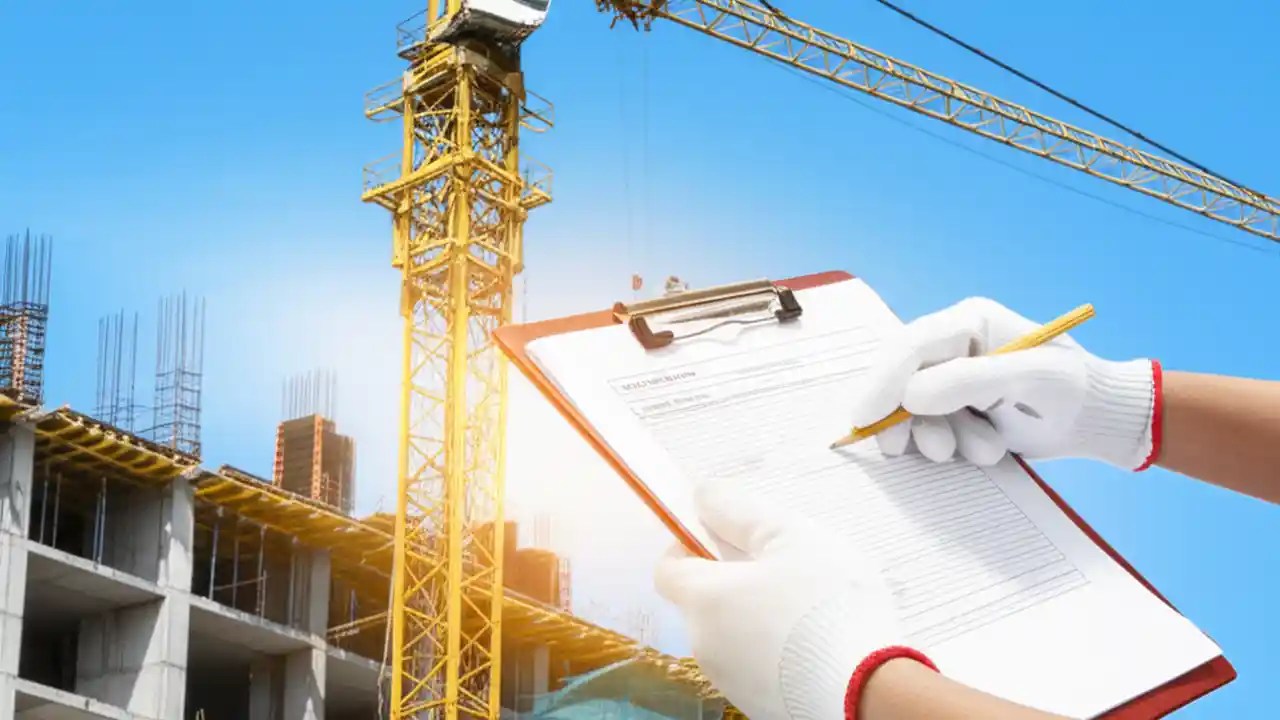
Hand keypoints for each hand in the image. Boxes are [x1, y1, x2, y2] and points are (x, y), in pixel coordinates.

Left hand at [655, 481, 903, 719]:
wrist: (869, 693)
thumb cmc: (830, 609)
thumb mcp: (789, 537)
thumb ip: (739, 512)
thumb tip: (704, 496)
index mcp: (703, 601)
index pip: (668, 568)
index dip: (692, 545)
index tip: (727, 536)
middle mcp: (705, 646)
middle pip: (705, 600)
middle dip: (738, 580)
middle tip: (786, 569)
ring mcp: (731, 680)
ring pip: (733, 633)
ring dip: (759, 615)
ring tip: (811, 608)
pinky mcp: (760, 704)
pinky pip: (757, 664)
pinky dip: (777, 649)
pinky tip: (817, 643)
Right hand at [849, 297, 1156, 468]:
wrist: (1099, 422)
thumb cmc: (1074, 391)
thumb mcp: (1028, 379)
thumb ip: (968, 382)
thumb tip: (909, 397)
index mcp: (968, 321)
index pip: (909, 347)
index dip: (882, 382)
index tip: (866, 418)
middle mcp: (953, 345)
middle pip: (899, 378)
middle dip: (904, 417)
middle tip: (905, 449)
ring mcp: (953, 378)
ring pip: (912, 410)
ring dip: (938, 437)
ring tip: (982, 450)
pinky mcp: (956, 407)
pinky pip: (930, 427)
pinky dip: (951, 445)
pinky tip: (987, 448)